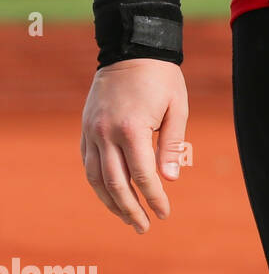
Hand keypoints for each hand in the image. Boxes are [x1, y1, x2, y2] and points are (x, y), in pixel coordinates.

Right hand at [80, 59, 188, 232]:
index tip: (164, 213)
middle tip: (143, 227)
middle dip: (130, 210)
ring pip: (96, 178)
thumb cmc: (161, 76)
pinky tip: (110, 192)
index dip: (155, 198)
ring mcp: (92, 131)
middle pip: (115, 184)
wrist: (131, 47)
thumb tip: (170, 180)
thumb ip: (172, 144)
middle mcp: (107, 133)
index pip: (143, 176)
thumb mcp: (178, 106)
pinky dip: (97, 182)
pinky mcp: (85, 127)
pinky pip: (87, 163)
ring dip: (110, 202)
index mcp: (133, 128)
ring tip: (127, 217)